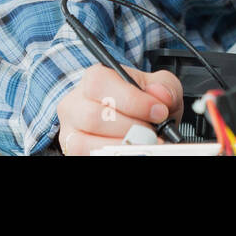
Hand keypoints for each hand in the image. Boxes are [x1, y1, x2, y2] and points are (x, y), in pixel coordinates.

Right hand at [56, 63, 183, 155]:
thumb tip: (161, 96)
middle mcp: (75, 103)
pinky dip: (114, 155)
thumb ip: (164, 86)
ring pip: (86, 142)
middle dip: (131, 127)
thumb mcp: (156, 85)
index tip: (159, 112)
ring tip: (144, 143)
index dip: (132, 100)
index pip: (101, 85)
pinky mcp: (74, 150)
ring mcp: (71, 130)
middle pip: (93, 117)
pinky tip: (132, 151)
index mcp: (94, 79)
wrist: (128, 116)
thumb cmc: (139, 99)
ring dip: (122, 146)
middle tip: (154, 132)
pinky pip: (87, 156)